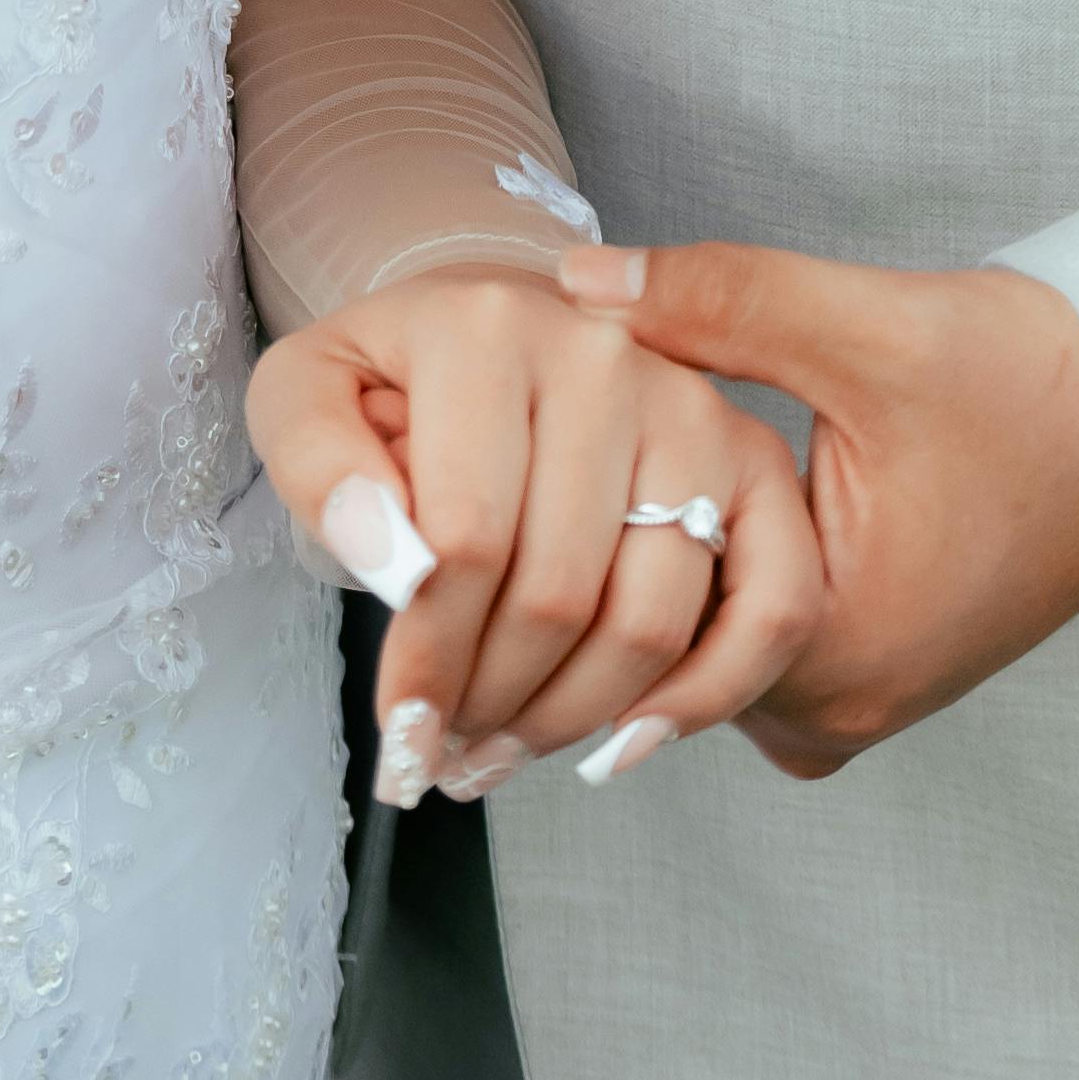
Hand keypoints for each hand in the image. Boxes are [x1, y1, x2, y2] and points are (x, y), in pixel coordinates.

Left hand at [248, 262, 823, 804]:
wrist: (494, 335)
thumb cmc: (398, 384)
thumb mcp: (308, 396)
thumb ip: (321, 466)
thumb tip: (398, 566)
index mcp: (485, 327)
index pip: (465, 541)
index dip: (428, 662)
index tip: (400, 732)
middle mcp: (604, 353)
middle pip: (557, 595)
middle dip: (492, 705)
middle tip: (448, 752)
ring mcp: (694, 405)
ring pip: (651, 620)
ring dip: (572, 721)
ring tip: (506, 750)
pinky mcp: (756, 460)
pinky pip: (770, 609)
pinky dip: (706, 700)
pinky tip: (625, 744)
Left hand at [553, 239, 1078, 774]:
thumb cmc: (1025, 382)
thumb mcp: (864, 325)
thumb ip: (718, 301)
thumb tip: (579, 281)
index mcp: (837, 646)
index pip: (649, 629)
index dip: (588, 537)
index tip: (540, 474)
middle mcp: (849, 702)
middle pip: (668, 658)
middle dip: (618, 564)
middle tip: (571, 469)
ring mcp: (867, 699)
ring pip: (709, 659)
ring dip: (669, 576)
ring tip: (630, 478)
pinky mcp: (879, 669)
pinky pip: (758, 658)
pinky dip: (721, 593)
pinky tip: (700, 509)